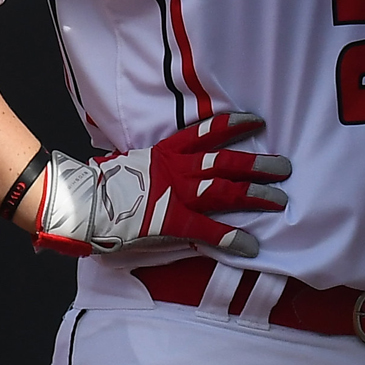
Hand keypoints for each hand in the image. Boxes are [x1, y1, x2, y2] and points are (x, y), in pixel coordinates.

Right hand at [33, 112, 290, 257]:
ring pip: (225, 190)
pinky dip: (231, 237)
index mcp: (167, 152)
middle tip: (285, 166)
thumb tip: (167, 164)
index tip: (256, 120)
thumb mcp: (133, 164)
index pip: (207, 131)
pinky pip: (208, 229)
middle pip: (227, 161)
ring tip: (280, 200)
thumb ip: (155, 164)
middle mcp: (177, 168)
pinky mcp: (171, 220)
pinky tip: (251, 244)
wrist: (79, 202)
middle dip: (258, 164)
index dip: (233, 124)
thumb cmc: (102, 185)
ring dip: (255, 194)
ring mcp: (176, 193)